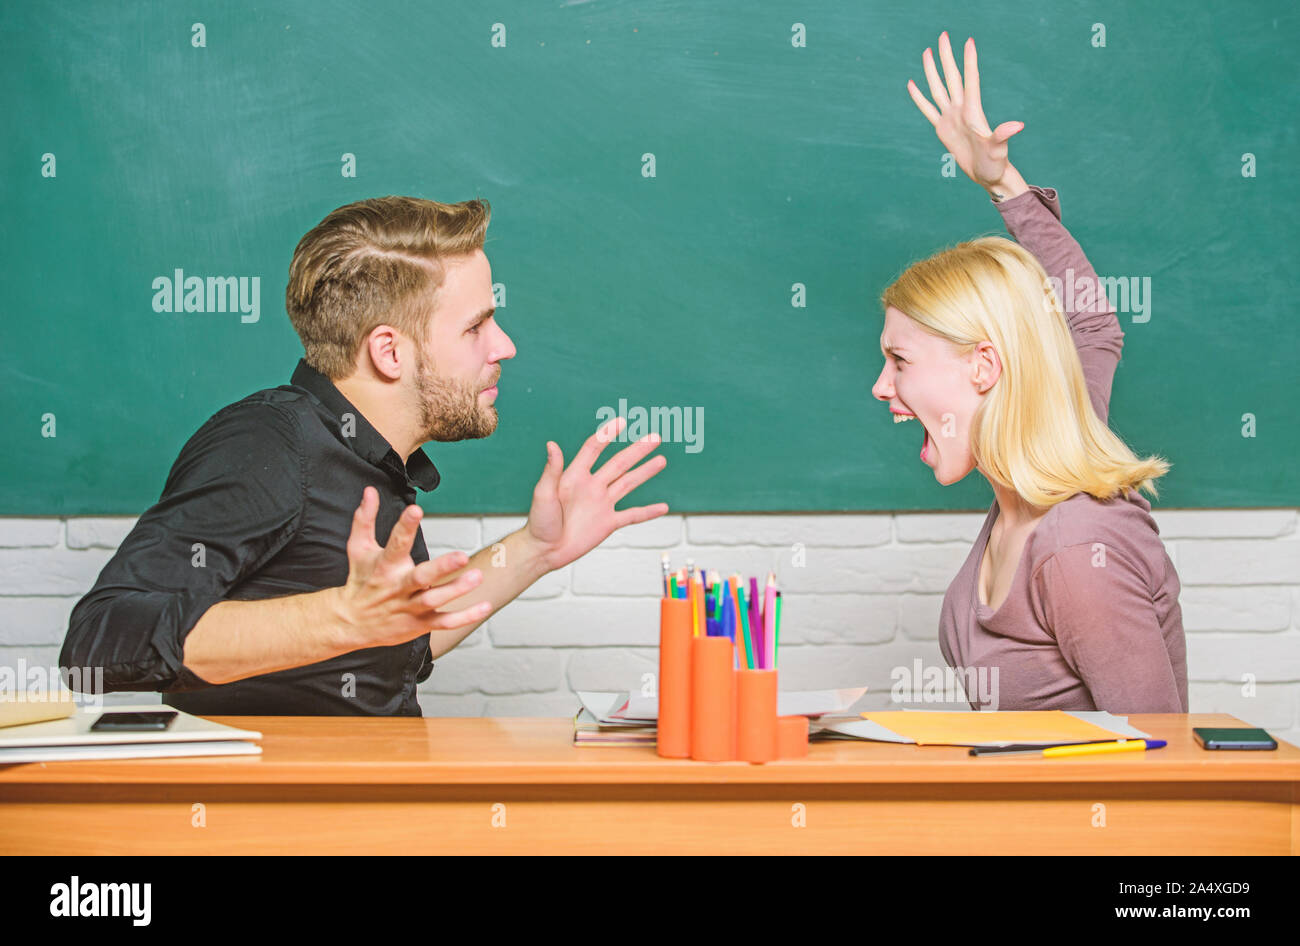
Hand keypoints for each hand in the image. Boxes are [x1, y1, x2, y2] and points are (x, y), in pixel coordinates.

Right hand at [338, 486, 490, 646]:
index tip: (416, 510)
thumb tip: (370, 491)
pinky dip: (465, 617)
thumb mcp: (358, 549)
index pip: (395, 544)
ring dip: (456, 589)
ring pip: (434, 600)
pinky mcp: (420, 623)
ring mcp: (410, 607)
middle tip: (462, 556)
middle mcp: (398, 588)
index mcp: (384, 567)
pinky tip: (485, 606)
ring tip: (477, 575)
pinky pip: (444, 622)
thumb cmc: (361, 581)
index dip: (405, 527)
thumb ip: (365, 519)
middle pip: (420, 578)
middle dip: (441, 568)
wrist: (351, 623)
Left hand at [526, 416, 669, 570]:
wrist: (544, 551)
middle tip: (655, 437)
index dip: (607, 434)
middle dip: (637, 450)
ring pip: (628, 484)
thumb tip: (551, 444)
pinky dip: (648, 512)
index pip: (594, 448)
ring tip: (661, 459)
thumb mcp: (542, 494)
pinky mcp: (608, 523)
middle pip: (619, 463)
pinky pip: (632, 516)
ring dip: (645, 472)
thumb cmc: (539, 522)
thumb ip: (551, 470)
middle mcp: (592, 486)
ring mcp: (602, 504)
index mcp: (575, 476)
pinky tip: (663, 507)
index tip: (622, 421)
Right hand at [907, 32, 1024, 192]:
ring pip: (939, 88)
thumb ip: (1002, 136)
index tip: (968, 42)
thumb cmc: (995, 163)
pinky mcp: (942, 128)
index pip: (970, 81)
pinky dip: (919, 97)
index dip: (969, 61)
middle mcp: (961, 110)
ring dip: (933, 70)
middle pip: (952, 78)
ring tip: (928, 51)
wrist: (988, 174)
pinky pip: (928, 109)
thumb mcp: (998, 150)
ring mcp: (951, 118)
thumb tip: (1016, 126)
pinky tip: (913, 84)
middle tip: (944, 35)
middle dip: (947, 57)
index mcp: (973, 111)